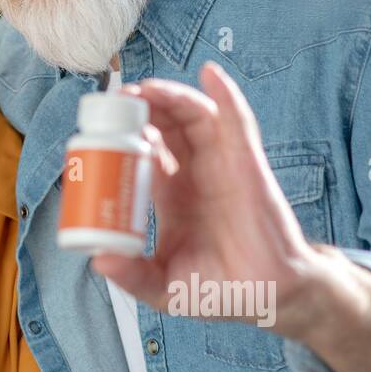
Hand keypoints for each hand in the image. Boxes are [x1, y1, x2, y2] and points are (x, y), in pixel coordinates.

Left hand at [92, 61, 322, 333]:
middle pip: (165, 126)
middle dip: (141, 109)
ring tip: (144, 89)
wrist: (272, 297)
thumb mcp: (164, 288)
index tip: (98, 130)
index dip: (122, 138)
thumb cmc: (221, 290)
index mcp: (172, 196)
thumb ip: (132, 276)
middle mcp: (194, 174)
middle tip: (116, 100)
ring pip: (194, 117)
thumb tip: (98, 261)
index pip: (142, 154)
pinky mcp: (248, 163)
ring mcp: (222, 165)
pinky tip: (211, 74)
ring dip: (170, 97)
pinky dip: (226, 94)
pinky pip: (238, 122)